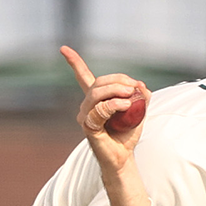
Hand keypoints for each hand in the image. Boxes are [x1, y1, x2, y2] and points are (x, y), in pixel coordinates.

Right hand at [64, 45, 149, 173]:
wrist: (124, 156)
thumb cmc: (127, 134)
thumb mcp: (139, 111)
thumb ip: (141, 97)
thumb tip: (142, 85)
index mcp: (96, 99)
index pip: (83, 77)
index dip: (74, 63)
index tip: (63, 48)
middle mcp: (86, 105)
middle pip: (98, 82)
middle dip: (118, 79)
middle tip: (135, 86)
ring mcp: (85, 115)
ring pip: (96, 93)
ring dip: (116, 89)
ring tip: (131, 93)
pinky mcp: (88, 126)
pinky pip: (100, 110)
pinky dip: (114, 104)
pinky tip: (125, 104)